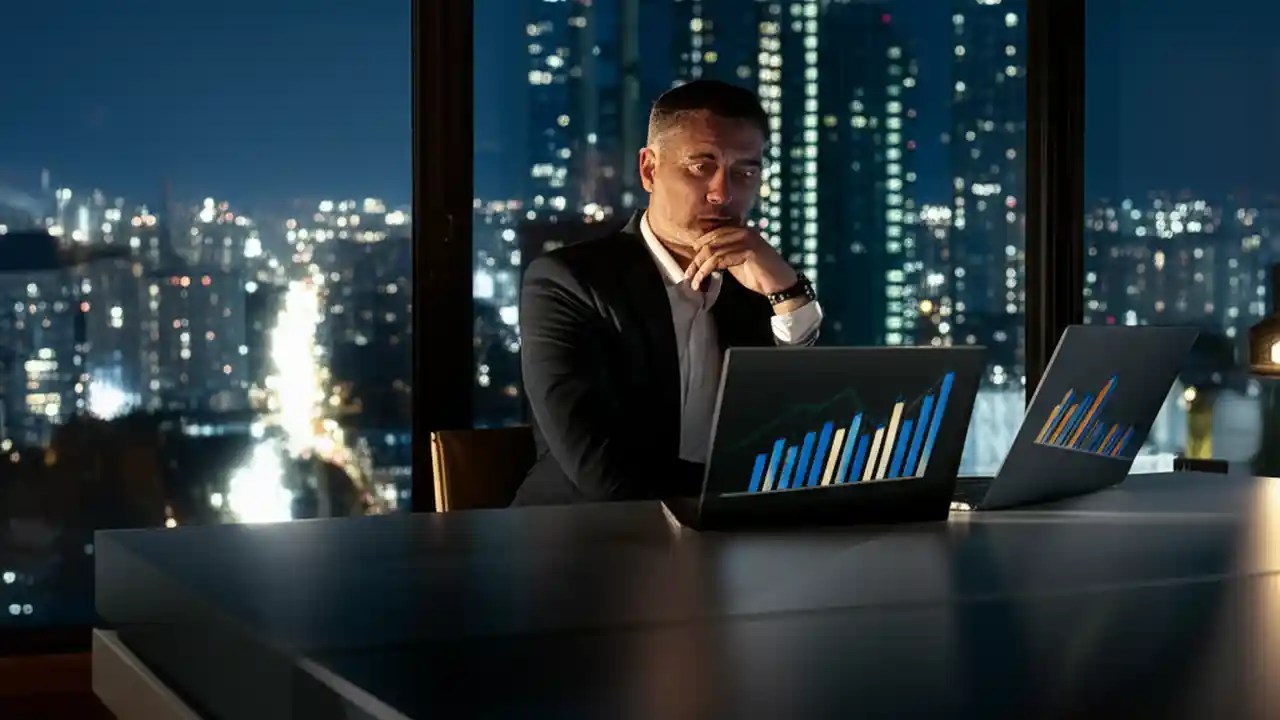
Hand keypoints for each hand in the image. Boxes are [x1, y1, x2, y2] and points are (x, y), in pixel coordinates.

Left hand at [682, 225, 797, 295]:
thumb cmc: (758, 274)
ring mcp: (746, 239)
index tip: (691, 265)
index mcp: (740, 231)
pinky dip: (707, 270)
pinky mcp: (749, 250)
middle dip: (696, 260)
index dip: (698, 248)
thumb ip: (722, 255)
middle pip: (710, 242)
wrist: (779, 284)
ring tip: (693, 281)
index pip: (712, 234)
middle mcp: (743, 231)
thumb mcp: (735, 262)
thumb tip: (703, 256)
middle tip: (688, 275)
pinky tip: (702, 280)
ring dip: (699, 268)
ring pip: (713, 251)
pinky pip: (720, 259)